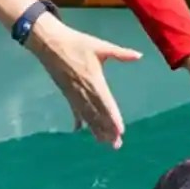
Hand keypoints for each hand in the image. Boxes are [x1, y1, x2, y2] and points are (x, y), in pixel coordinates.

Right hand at [25, 17, 141, 146]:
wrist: (50, 43)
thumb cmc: (76, 43)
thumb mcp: (100, 46)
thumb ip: (120, 53)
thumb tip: (139, 55)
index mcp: (94, 81)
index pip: (106, 104)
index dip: (113, 118)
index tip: (121, 131)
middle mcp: (84, 91)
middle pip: (97, 115)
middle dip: (107, 130)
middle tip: (116, 145)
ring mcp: (73, 94)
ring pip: (86, 116)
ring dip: (95, 129)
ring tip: (103, 142)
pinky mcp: (66, 92)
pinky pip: (74, 110)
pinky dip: (78, 120)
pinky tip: (79, 130)